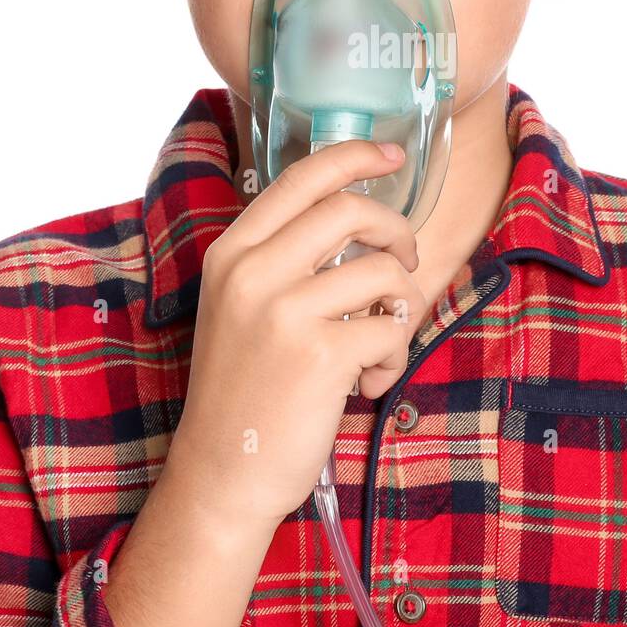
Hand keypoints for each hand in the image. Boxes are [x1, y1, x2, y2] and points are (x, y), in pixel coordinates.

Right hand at [167, 139, 423, 534]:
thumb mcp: (240, 307)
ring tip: (378, 346)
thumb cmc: (244, 389)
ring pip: (383, 273)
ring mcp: (285, 312)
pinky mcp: (322, 355)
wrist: (222, 472)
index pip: (301, 177)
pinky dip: (393, 356)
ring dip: (399, 309)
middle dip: (397, 233)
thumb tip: (356, 216)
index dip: (354, 155)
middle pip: (352, 210)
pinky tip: (368, 383)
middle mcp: (252, 272)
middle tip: (403, 265)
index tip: (391, 154)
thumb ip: (283, 258)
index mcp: (231, 253)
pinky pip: (391, 328)